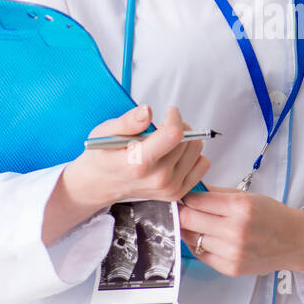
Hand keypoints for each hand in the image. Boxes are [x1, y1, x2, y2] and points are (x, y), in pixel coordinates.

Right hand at [67, 104, 209, 210]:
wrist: (100, 184)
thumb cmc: (104, 155)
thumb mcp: (105, 132)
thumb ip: (128, 122)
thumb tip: (147, 111)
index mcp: (138, 162)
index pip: (173, 135)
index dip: (175, 117)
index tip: (169, 111)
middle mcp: (157, 178)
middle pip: (187, 140)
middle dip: (177, 127)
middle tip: (161, 129)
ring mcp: (169, 188)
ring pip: (196, 150)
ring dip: (185, 140)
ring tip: (165, 142)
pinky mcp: (177, 192)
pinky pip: (202, 165)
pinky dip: (192, 155)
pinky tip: (175, 154)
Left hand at [177, 186, 303, 277]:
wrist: (294, 241)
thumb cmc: (272, 216)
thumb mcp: (247, 196)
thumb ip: (216, 193)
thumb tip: (190, 191)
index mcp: (240, 207)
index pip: (196, 202)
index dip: (187, 198)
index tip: (186, 198)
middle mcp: (236, 231)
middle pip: (188, 221)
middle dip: (184, 214)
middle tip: (187, 210)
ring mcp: (232, 252)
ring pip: (192, 239)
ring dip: (192, 230)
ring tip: (203, 224)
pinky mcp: (230, 267)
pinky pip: (201, 255)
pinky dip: (201, 246)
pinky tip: (211, 238)